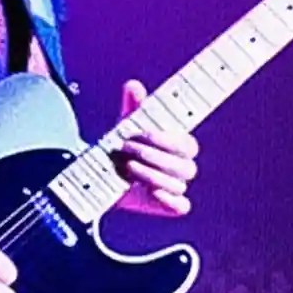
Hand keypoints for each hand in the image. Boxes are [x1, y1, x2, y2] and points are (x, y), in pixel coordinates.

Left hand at [113, 79, 199, 216]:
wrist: (105, 174)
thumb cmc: (123, 146)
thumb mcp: (126, 124)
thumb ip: (132, 105)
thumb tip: (133, 86)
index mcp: (179, 146)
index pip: (188, 145)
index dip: (169, 141)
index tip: (145, 134)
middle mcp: (182, 167)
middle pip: (185, 166)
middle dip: (155, 157)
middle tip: (128, 149)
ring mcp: (176, 187)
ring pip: (178, 184)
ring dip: (152, 175)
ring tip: (128, 167)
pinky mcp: (168, 206)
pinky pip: (180, 206)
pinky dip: (168, 200)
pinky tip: (150, 191)